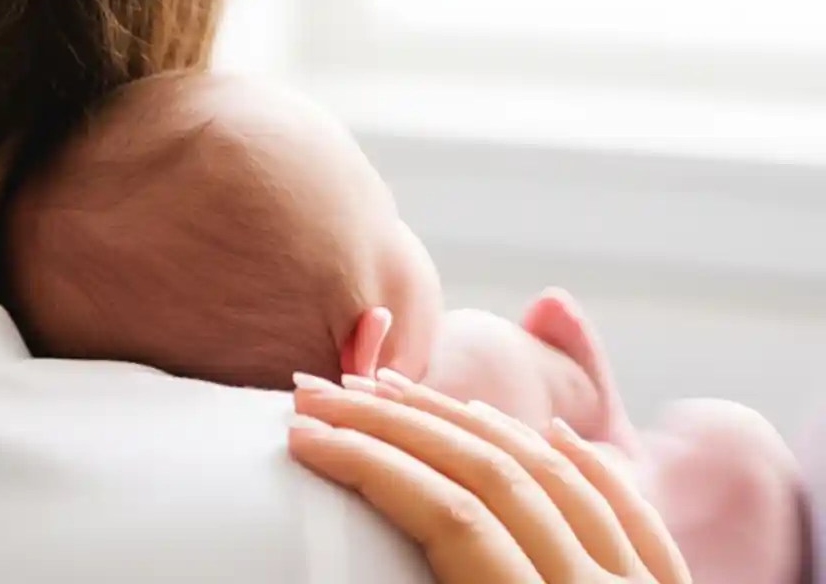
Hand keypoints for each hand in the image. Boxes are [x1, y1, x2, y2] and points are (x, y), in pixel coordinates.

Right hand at [287, 371, 690, 583]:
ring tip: (397, 392)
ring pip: (554, 473)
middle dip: (396, 423)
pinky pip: (631, 508)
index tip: (304, 434)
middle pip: (491, 474)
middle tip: (322, 392)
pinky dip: (583, 461)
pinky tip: (546, 430)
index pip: (449, 515)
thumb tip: (352, 544)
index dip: (369, 466)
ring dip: (468, 422)